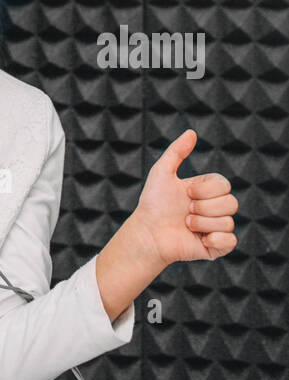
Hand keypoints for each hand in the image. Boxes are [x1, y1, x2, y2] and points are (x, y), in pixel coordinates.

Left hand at [131, 129, 238, 266]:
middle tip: (186, 210)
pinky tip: (200, 239)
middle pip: (231, 202)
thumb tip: (192, 132)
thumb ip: (176, 151)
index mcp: (207, 190)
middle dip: (205, 206)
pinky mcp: (216, 247)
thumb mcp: (162, 172)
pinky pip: (231, 241)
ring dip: (203, 223)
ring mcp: (216, 228)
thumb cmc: (153, 202)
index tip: (186, 192)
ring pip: (228, 221)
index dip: (206, 189)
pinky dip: (216, 239)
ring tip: (187, 224)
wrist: (147, 232)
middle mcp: (214, 208)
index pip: (224, 184)